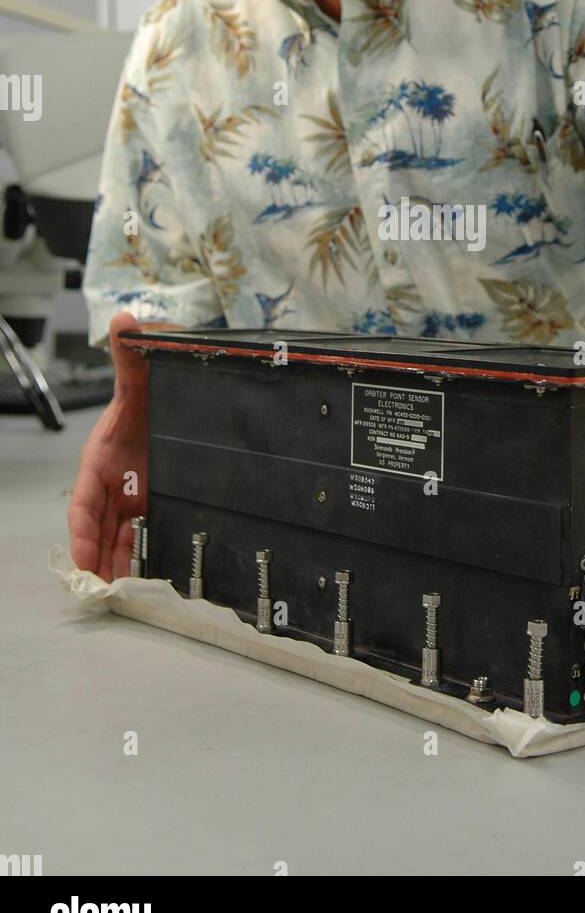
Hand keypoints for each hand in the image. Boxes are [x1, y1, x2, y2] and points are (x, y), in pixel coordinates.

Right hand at [68, 311, 150, 580]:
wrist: (175, 393)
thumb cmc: (149, 387)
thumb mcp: (141, 375)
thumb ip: (130, 354)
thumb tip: (124, 322)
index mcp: (102, 454)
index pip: (85, 497)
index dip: (82, 528)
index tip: (82, 555)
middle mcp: (115, 478)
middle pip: (99, 525)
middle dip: (97, 556)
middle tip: (99, 587)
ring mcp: (134, 490)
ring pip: (119, 532)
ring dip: (117, 559)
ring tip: (120, 590)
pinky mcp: (155, 496)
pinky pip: (143, 529)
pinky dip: (141, 550)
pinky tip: (147, 572)